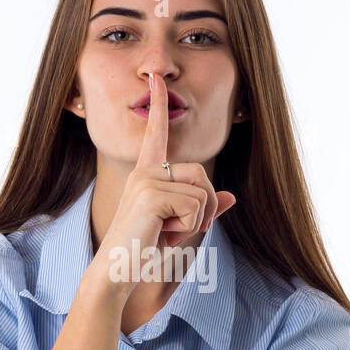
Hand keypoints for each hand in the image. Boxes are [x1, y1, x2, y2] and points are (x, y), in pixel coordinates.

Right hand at [88, 70, 235, 296]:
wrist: (117, 270)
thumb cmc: (143, 249)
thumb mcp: (179, 225)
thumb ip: (204, 208)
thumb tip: (233, 197)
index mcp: (146, 172)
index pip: (156, 133)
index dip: (158, 105)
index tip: (155, 78)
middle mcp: (144, 171)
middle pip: (201, 173)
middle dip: (205, 206)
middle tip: (179, 229)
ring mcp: (145, 180)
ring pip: (201, 192)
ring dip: (196, 220)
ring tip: (168, 232)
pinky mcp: (150, 195)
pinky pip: (195, 206)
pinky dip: (188, 227)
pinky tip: (163, 235)